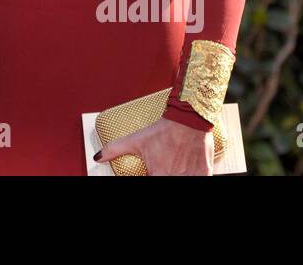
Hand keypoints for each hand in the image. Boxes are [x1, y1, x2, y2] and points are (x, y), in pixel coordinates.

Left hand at [94, 117, 213, 175]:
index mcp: (158, 174)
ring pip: (183, 182)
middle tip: (163, 169)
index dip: (149, 178)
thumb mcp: (135, 140)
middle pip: (169, 183)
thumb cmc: (163, 129)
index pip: (151, 184)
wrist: (188, 118)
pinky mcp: (205, 172)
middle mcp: (174, 177)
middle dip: (163, 175)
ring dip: (178, 175)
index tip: (149, 174)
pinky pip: (200, 181)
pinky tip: (186, 170)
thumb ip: (115, 149)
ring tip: (174, 169)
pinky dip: (193, 177)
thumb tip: (97, 157)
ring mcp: (191, 175)